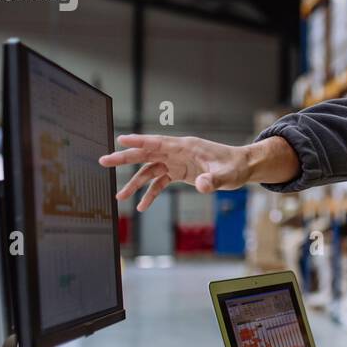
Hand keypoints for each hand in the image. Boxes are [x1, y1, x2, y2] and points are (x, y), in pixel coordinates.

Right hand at [99, 134, 299, 210]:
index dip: (138, 141)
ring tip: (119, 198)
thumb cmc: (235, 167)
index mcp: (186, 147)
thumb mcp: (227, 176)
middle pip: (146, 154)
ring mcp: (177, 162)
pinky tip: (142, 207)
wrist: (243, 167)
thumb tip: (202, 186)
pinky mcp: (180, 173)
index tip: (120, 139)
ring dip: (134, 183)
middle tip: (104, 161)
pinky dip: (151, 193)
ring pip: (150, 170)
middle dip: (125, 158)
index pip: (158, 142)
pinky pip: (160, 182)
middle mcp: (178, 153)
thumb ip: (213, 181)